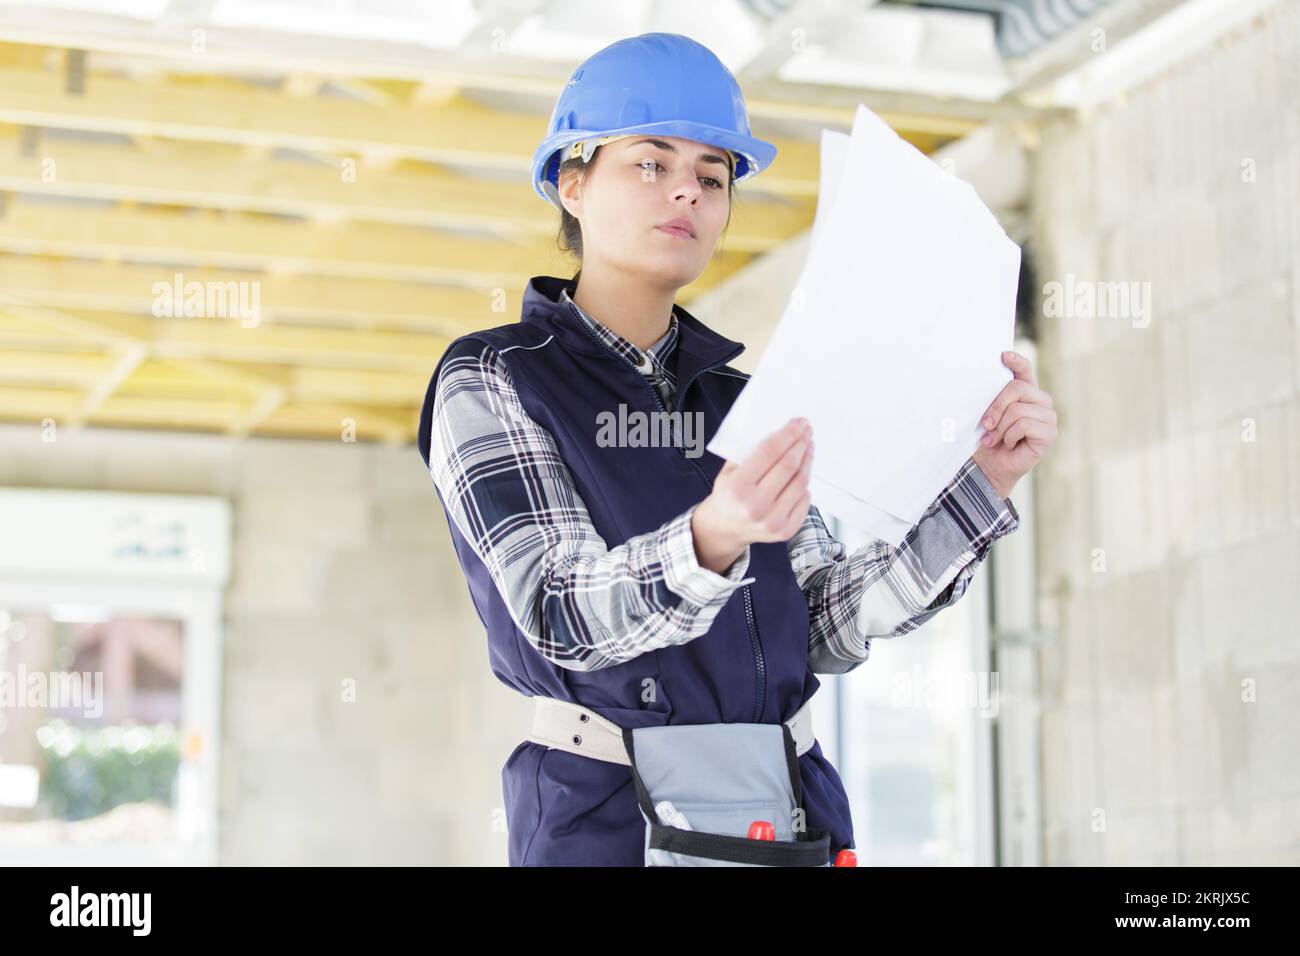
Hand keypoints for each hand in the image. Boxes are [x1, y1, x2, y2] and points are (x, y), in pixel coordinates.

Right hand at [692, 417, 813, 573]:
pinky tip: (803, 473)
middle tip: (807, 431)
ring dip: (807, 461)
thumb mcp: (730, 470)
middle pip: (788, 467)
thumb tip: (781, 430)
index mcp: (738, 487)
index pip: (769, 453)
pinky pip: (805, 501)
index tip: (798, 423)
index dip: (787, 435)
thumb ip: (751, 452)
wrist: (725, 529)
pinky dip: (806, 485)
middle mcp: (755, 506)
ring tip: (808, 448)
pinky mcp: (785, 531)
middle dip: (801, 444)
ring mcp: (772, 521)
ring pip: (800, 483)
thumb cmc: (728, 494)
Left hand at [973, 351, 1056, 498]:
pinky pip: (1023, 425)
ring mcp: (1048, 416)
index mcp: (1025, 392)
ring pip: (1017, 409)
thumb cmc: (989, 438)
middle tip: (985, 424)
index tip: (1003, 356)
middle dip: (995, 407)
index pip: (1024, 370)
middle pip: (1016, 388)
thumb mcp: (987, 415)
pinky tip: (1009, 444)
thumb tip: (986, 383)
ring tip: (995, 439)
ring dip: (1000, 427)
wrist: (991, 466)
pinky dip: (1009, 436)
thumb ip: (992, 399)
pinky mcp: (1050, 432)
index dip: (1016, 361)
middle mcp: (1040, 400)